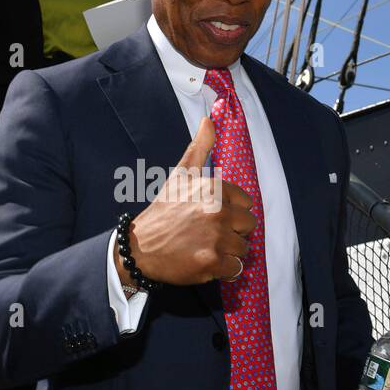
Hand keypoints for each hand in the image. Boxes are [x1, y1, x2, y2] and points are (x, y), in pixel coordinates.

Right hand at [124, 116, 256, 285]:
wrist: (139, 248)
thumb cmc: (163, 211)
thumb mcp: (180, 176)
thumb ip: (199, 148)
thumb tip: (209, 119)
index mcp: (214, 188)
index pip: (246, 204)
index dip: (230, 212)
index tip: (210, 216)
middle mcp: (217, 211)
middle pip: (249, 226)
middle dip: (232, 232)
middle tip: (207, 234)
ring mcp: (216, 237)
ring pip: (243, 249)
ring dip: (227, 252)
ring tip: (204, 247)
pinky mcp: (213, 262)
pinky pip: (235, 269)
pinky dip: (222, 270)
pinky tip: (203, 262)